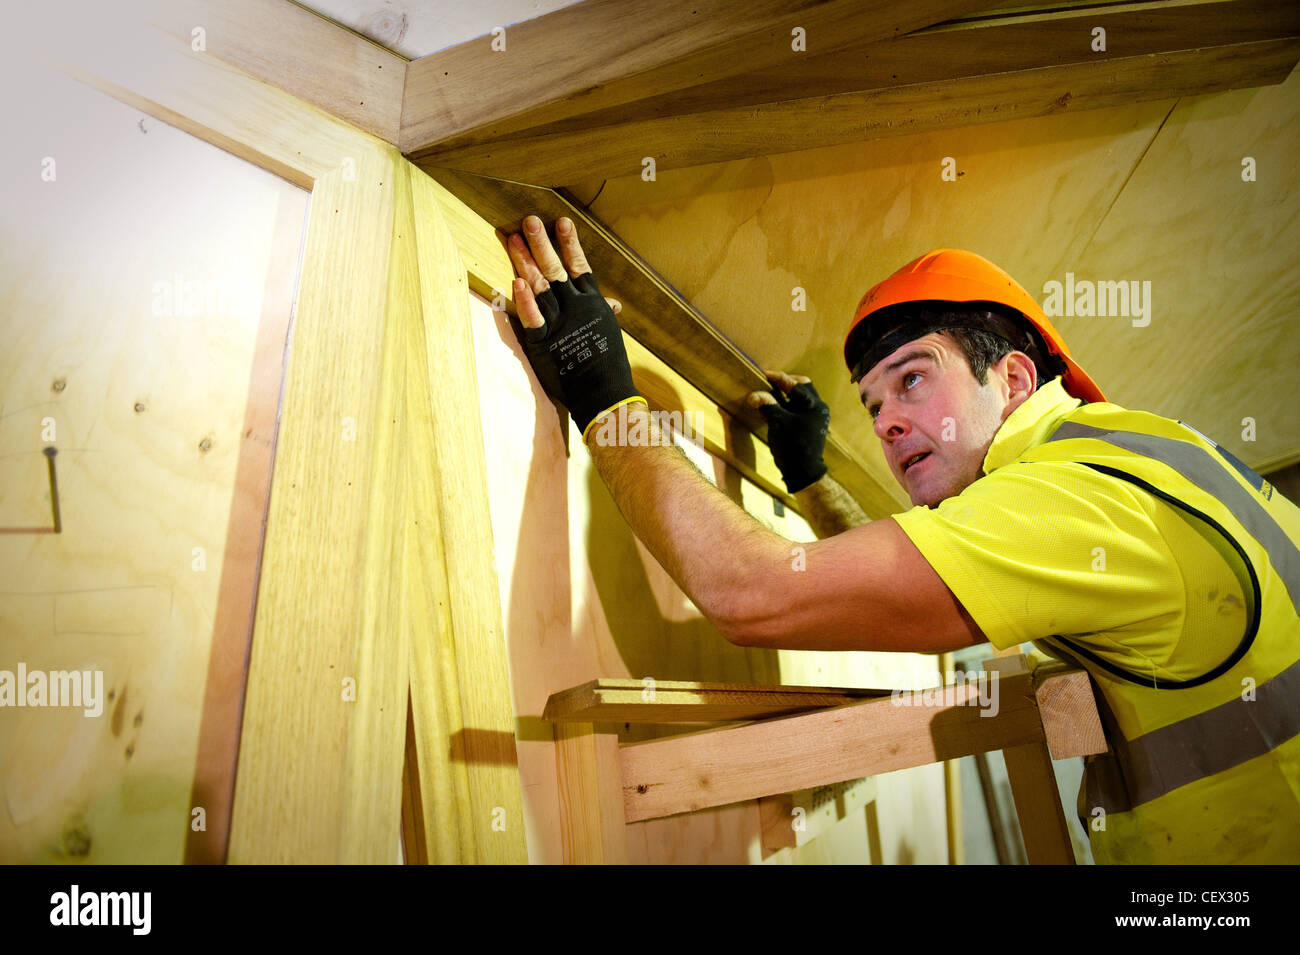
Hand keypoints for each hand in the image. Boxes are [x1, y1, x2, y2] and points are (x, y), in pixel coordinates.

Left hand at [505, 215, 642, 440]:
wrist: (603, 393)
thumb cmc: (607, 363)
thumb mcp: (608, 332)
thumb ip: (604, 313)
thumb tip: (613, 304)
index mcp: (591, 303)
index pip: (580, 266)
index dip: (570, 244)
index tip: (561, 222)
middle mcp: (575, 308)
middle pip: (556, 269)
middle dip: (542, 244)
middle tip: (529, 221)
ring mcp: (559, 323)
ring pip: (541, 287)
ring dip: (527, 262)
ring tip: (516, 239)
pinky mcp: (543, 342)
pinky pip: (532, 319)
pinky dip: (525, 301)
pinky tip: (516, 282)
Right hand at [746, 370, 828, 492]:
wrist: (803, 472)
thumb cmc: (793, 446)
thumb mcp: (778, 423)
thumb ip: (767, 406)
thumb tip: (753, 395)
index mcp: (814, 405)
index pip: (795, 385)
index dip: (778, 378)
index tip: (764, 374)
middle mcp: (817, 408)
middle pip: (802, 387)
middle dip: (786, 383)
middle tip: (770, 382)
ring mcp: (813, 418)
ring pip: (799, 398)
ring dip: (784, 395)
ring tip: (769, 394)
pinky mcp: (808, 426)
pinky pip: (796, 409)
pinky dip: (785, 406)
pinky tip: (771, 409)